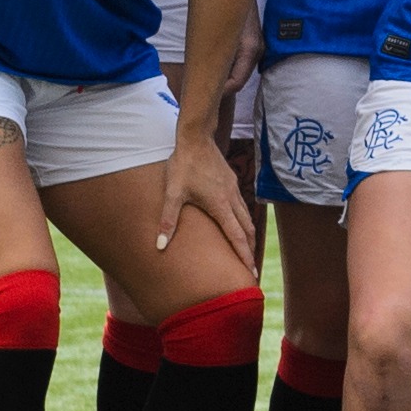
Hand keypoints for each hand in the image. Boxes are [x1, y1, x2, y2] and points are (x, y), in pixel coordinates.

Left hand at [155, 126, 254, 262]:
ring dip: (248, 235)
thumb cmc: (183, 165)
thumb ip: (167, 221)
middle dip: (250, 250)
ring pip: (247, 217)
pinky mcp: (232, 182)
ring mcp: (234, 189)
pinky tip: (238, 222)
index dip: (244, 256)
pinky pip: (242, 206)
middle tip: (251, 269)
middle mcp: (232, 199)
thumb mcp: (172, 193)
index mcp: (220, 205)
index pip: (237, 236)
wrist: (196, 138)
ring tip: (247, 250)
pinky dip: (244, 220)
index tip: (251, 272)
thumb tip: (159, 246)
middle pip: (247, 230)